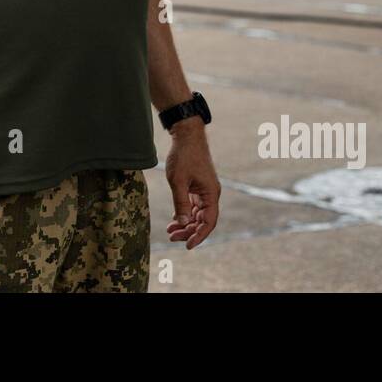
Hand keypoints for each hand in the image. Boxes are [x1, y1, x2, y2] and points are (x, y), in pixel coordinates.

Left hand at [164, 121, 220, 248]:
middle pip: (202, 220)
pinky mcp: (197, 186)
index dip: (199, 236)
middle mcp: (210, 194)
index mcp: (210, 194)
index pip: (208, 222)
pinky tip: (174, 219)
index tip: (188, 246)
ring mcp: (204, 190)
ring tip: (170, 230)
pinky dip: (185, 213)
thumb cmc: (184, 156)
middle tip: (171, 237)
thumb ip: (181, 203)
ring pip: (197, 214)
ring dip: (185, 223)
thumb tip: (184, 223)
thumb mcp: (178, 181)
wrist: (186, 135)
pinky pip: (193, 206)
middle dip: (188, 231)